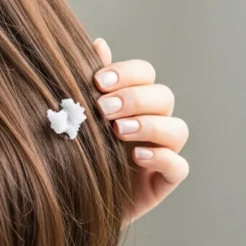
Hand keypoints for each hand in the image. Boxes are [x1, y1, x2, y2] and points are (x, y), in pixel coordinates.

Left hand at [91, 38, 188, 223]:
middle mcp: (153, 123)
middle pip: (163, 97)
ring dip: (149, 125)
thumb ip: (89, 84)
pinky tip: (135, 157)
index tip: (98, 82)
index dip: (128, 73)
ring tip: (118, 132)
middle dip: (134, 99)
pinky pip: (179, 166)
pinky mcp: (164, 181)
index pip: (146, 74)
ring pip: (177, 129)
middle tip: (103, 108)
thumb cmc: (75, 153)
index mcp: (134, 101)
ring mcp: (163, 152)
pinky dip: (162, 158)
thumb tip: (99, 44)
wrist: (66, 201)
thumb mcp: (78, 117)